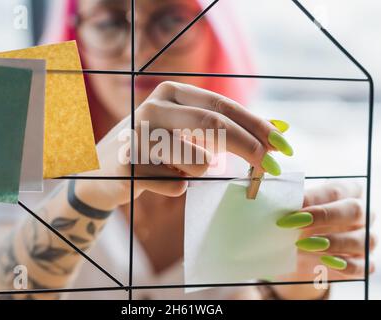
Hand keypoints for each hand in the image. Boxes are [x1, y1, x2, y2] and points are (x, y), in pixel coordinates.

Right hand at [76, 81, 292, 209]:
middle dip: (249, 148)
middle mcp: (153, 108)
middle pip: (214, 126)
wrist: (98, 170)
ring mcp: (139, 137)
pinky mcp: (129, 168)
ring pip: (197, 163)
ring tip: (180, 169)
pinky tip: (155, 180)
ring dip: (200, 172)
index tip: (283, 144)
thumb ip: (219, 130)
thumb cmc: (150, 148)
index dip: (256, 125)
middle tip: (270, 167)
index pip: (223, 106)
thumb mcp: (182, 130)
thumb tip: (273, 131)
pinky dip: (176, 188)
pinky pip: (176, 186)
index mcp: (170, 93)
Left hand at [274, 181, 376, 298]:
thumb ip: (290, 204)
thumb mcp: (292, 213)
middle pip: (356, 210)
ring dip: (332, 242)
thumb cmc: (296, 225)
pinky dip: (344, 265)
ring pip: (361, 239)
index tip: (291, 208)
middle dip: (325, 216)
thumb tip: (279, 200)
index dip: (314, 198)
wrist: (296, 257)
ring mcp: (366, 240)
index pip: (337, 190)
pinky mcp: (364, 264)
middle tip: (297, 224)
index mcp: (347, 192)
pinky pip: (362, 266)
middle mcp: (362, 214)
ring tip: (304, 245)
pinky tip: (324, 262)